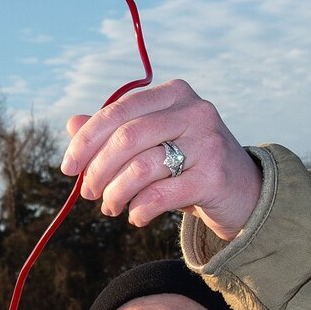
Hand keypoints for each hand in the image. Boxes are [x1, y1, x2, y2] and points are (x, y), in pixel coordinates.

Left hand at [61, 79, 261, 242]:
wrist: (242, 190)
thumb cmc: (188, 162)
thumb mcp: (152, 141)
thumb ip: (114, 130)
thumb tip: (71, 124)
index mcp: (173, 93)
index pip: (118, 111)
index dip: (86, 140)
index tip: (68, 168)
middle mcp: (194, 110)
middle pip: (127, 138)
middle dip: (98, 169)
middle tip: (88, 193)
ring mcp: (208, 142)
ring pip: (141, 167)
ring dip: (116, 193)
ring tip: (110, 207)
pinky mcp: (215, 176)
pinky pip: (162, 195)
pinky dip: (140, 209)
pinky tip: (136, 216)